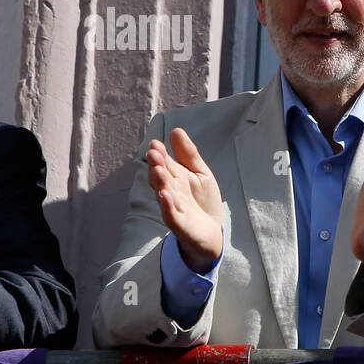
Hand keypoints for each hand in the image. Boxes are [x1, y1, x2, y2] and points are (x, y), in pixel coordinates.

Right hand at [148, 128, 223, 272]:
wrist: (210, 232)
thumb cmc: (202, 201)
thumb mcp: (200, 173)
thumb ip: (188, 154)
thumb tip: (176, 130)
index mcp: (174, 178)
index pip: (165, 163)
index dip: (160, 154)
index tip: (156, 143)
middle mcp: (170, 191)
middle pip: (161, 177)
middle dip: (157, 165)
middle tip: (154, 152)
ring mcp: (173, 208)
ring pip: (163, 194)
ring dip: (159, 182)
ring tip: (158, 170)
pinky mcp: (179, 224)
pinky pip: (170, 215)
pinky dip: (167, 206)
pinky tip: (165, 195)